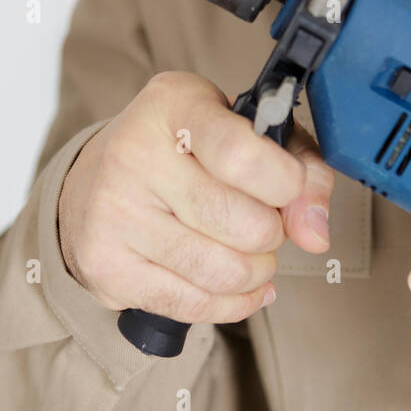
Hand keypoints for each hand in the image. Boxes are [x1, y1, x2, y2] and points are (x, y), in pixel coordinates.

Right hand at [58, 70, 332, 325]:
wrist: (96, 178)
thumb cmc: (187, 150)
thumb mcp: (248, 128)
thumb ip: (301, 167)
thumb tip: (315, 234)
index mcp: (174, 105)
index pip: (241, 154)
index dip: (285, 183)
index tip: (291, 189)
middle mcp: (134, 154)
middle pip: (241, 224)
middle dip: (272, 234)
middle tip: (263, 223)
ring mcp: (114, 213)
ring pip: (220, 272)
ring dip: (254, 272)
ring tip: (249, 254)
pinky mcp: (106, 266)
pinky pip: (192, 306)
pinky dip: (229, 304)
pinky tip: (234, 285)